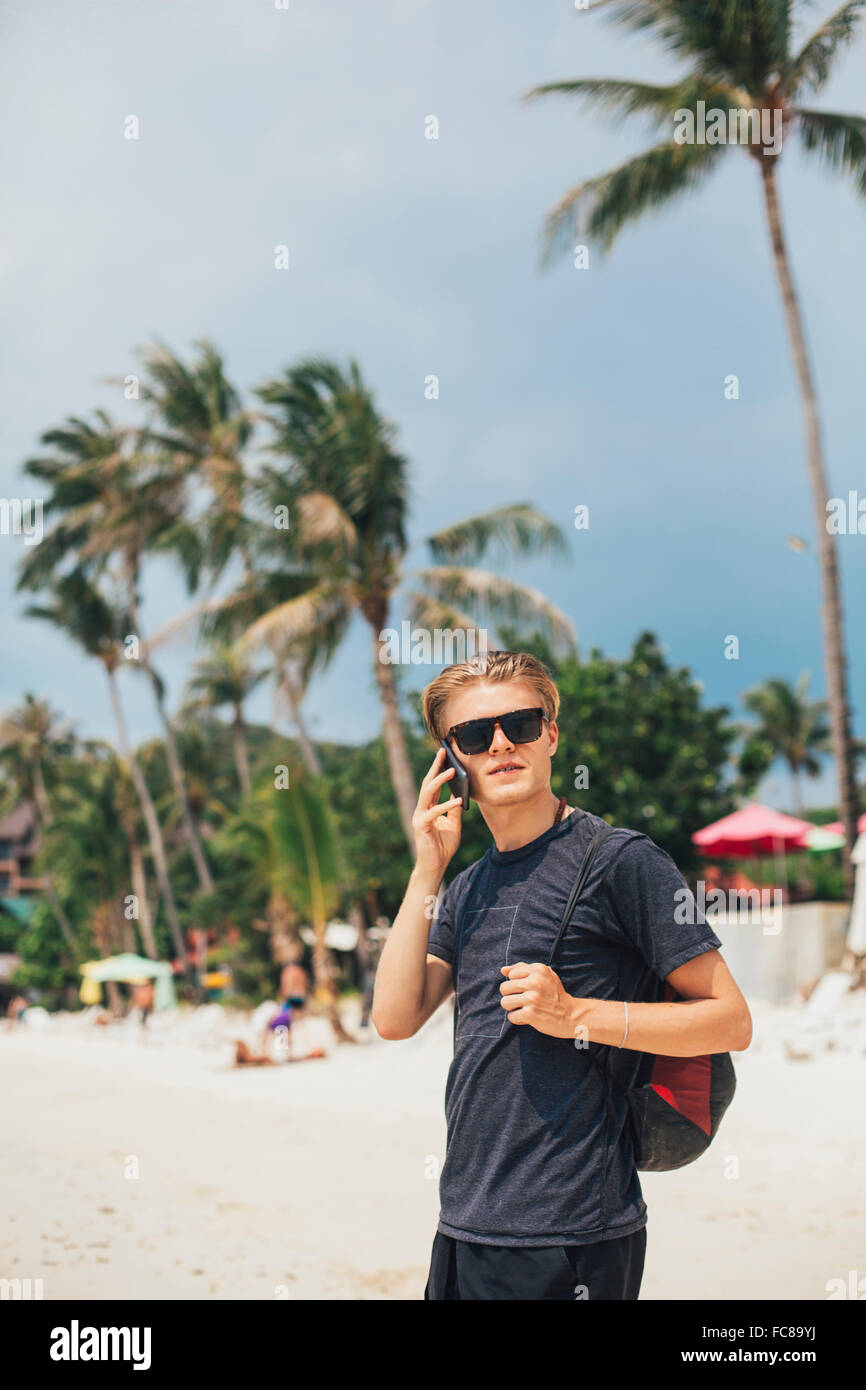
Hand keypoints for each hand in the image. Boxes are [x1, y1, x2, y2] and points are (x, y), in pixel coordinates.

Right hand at [412, 747, 462, 877]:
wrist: (435, 865)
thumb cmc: (443, 846)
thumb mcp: (453, 824)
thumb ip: (454, 809)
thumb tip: (461, 793)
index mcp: (429, 807)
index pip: (433, 784)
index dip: (438, 769)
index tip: (445, 754)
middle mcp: (422, 809)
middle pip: (428, 783)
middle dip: (436, 767)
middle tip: (443, 753)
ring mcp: (420, 816)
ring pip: (427, 793)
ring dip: (439, 781)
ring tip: (452, 770)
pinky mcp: (421, 826)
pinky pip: (433, 812)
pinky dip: (446, 805)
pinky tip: (458, 800)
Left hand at [499, 962, 575, 1038]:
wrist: (571, 1015)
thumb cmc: (555, 994)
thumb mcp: (544, 975)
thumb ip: (523, 969)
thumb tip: (503, 970)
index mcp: (538, 969)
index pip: (511, 974)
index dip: (518, 983)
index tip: (529, 989)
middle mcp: (535, 982)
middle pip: (504, 988)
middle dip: (512, 996)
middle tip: (526, 1000)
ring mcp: (532, 998)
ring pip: (505, 1002)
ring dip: (513, 1008)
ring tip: (526, 1008)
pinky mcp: (530, 1014)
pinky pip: (511, 1016)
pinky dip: (518, 1019)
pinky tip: (530, 1018)